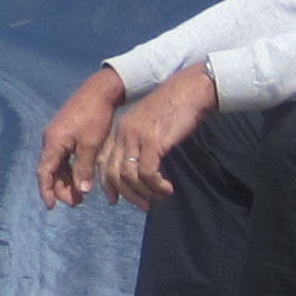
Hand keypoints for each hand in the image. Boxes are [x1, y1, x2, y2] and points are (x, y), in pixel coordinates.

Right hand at [37, 66, 125, 208]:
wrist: (100, 91)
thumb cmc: (95, 116)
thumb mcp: (91, 145)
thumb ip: (83, 169)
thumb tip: (81, 191)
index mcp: (53, 142)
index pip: (44, 172)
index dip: (47, 191)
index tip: (51, 206)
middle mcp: (51, 139)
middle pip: (50, 171)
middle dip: (61, 188)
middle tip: (76, 202)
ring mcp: (57, 135)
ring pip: (58, 165)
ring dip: (67, 180)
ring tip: (81, 194)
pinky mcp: (65, 132)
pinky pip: (64, 156)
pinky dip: (71, 169)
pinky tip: (82, 177)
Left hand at [96, 63, 217, 210]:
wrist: (192, 89)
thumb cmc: (175, 107)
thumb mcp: (150, 124)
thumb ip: (141, 142)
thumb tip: (141, 169)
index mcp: (120, 128)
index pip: (104, 162)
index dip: (108, 184)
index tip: (115, 200)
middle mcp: (124, 132)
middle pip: (113, 173)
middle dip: (128, 194)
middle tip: (143, 205)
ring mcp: (137, 136)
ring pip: (129, 176)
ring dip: (144, 192)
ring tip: (159, 196)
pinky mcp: (153, 141)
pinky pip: (147, 173)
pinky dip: (156, 186)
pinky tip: (167, 188)